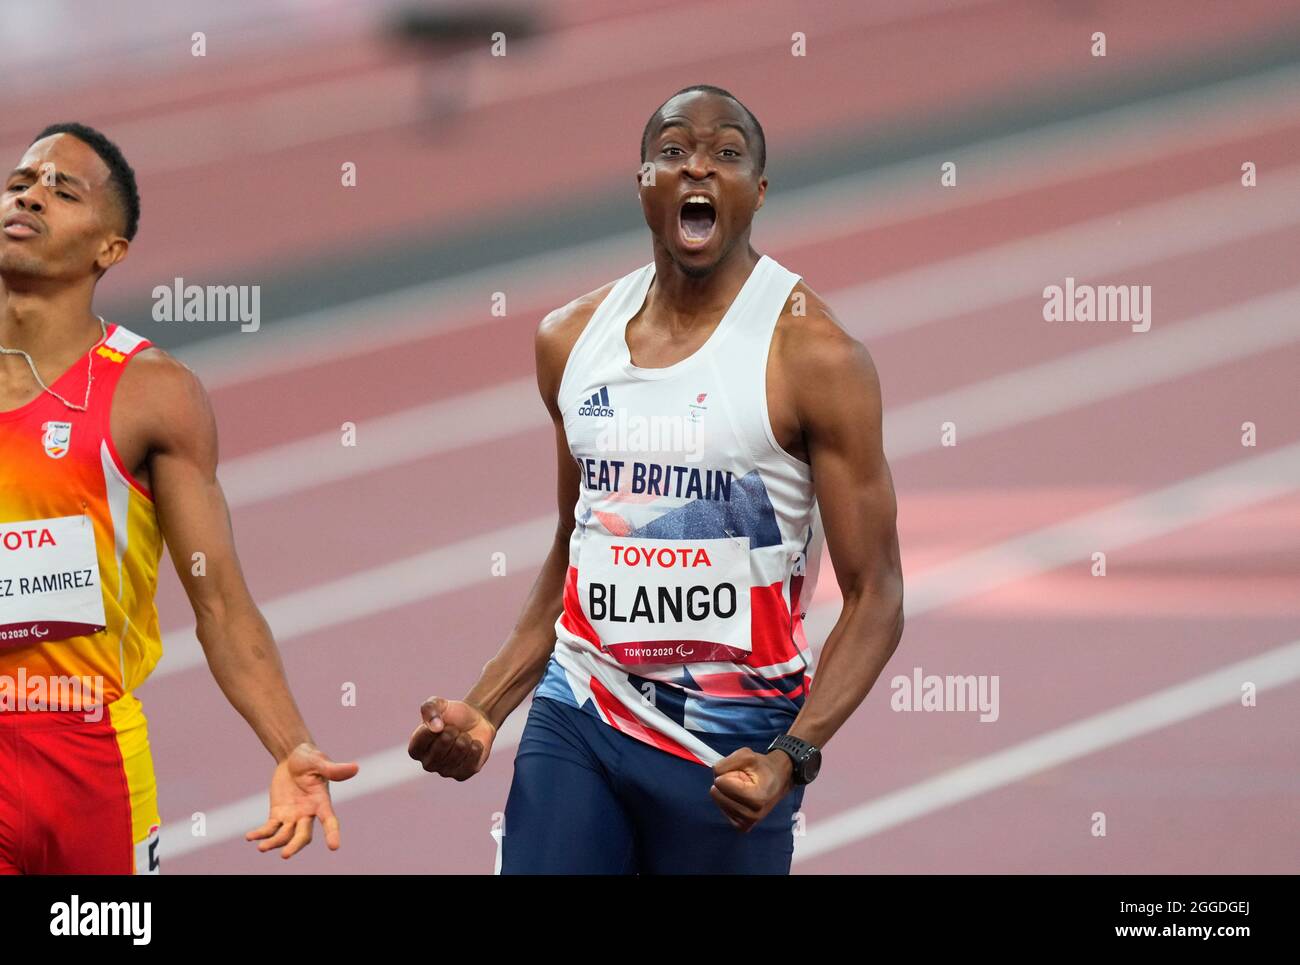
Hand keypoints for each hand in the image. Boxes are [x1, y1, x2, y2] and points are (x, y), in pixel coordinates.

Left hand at [246, 742, 359, 858]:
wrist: (292, 756)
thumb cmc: (309, 757)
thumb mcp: (319, 761)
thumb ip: (334, 769)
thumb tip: (356, 768)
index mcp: (321, 801)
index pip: (330, 820)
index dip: (332, 833)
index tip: (334, 847)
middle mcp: (308, 813)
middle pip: (303, 835)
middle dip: (295, 845)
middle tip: (285, 855)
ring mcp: (293, 816)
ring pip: (285, 835)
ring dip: (274, 843)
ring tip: (261, 847)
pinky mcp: (278, 814)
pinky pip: (269, 828)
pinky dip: (261, 834)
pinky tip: (250, 837)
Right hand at [407, 695, 496, 780]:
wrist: (476, 721)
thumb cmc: (452, 714)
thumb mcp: (438, 703)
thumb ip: (429, 709)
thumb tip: (435, 727)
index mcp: (415, 748)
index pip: (422, 739)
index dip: (435, 727)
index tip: (441, 722)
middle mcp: (427, 764)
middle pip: (443, 742)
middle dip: (453, 730)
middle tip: (454, 729)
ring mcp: (444, 772)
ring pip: (460, 749)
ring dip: (466, 737)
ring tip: (463, 736)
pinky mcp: (462, 775)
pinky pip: (472, 759)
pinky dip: (476, 747)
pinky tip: (473, 745)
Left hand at [710, 748, 794, 832]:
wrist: (778, 780)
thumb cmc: (762, 767)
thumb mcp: (746, 755)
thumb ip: (726, 763)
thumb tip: (715, 777)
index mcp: (757, 798)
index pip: (723, 785)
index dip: (727, 773)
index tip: (741, 772)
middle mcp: (752, 815)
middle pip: (718, 795)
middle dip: (725, 782)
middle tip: (741, 779)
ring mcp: (747, 823)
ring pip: (719, 802)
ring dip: (726, 792)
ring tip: (742, 787)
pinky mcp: (742, 827)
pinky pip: (723, 810)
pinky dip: (727, 801)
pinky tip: (739, 797)